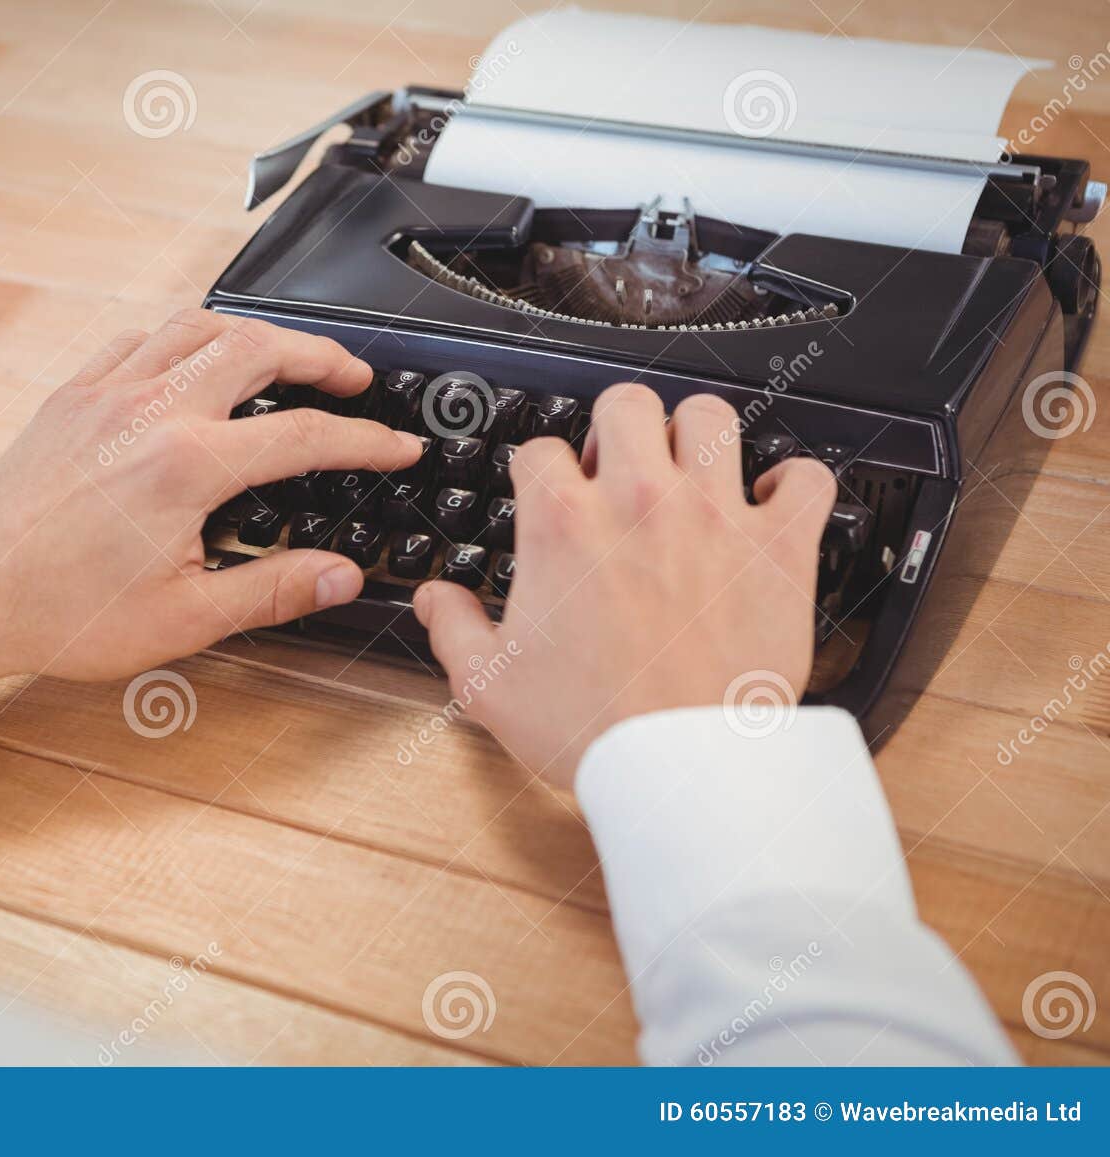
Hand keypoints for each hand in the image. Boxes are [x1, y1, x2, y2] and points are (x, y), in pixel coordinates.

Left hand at [0, 310, 420, 680]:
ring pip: (197, 325)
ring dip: (254, 332)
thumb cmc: (65, 612)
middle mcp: (150, 414)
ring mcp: (107, 395)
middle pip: (257, 347)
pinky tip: (194, 359)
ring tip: (285, 354)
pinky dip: (182, 338)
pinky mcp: (73, 396)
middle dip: (319, 355)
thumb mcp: (186, 619)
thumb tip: (340, 576)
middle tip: (352, 377)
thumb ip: (273, 590)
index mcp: (187, 468)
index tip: (395, 446)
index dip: (365, 440)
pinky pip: (138, 338)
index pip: (304, 435)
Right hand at [412, 382, 836, 780]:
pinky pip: (803, 478)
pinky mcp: (777, 548)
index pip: (539, 451)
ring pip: (710, 417)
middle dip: (615, 428)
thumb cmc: (592, 727)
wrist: (679, 767)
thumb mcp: (489, 685)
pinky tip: (770, 501)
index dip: (540, 474)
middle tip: (618, 468)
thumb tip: (436, 597)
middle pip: (625, 404)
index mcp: (563, 525)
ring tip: (690, 469)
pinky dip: (790, 481)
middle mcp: (639, 502)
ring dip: (695, 436)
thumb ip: (454, 628)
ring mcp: (714, 517)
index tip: (550, 498)